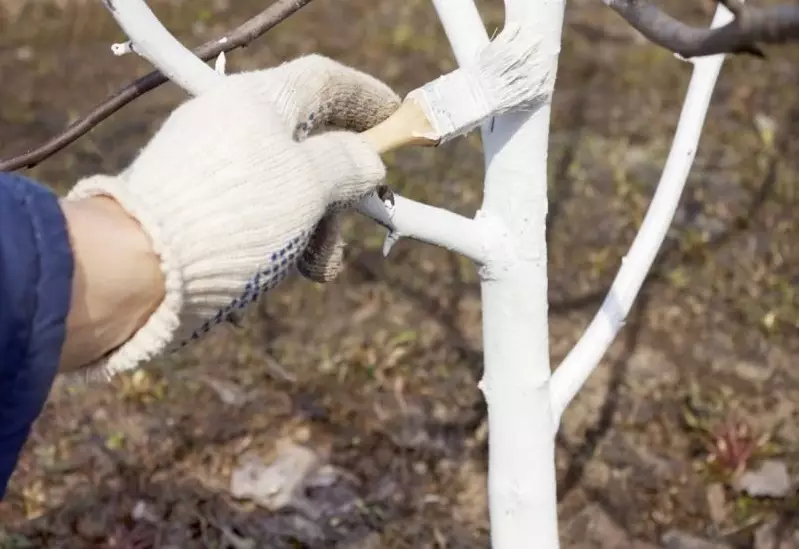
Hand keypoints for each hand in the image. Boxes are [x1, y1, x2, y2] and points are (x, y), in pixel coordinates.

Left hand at [63, 54, 399, 379]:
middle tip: (355, 222)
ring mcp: (209, 164)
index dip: (366, 98)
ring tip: (314, 267)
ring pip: (283, 187)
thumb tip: (366, 160)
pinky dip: (278, 237)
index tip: (396, 120)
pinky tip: (280, 270)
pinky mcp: (194, 203)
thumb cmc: (232, 216)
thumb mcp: (308, 185)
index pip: (323, 81)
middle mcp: (230, 124)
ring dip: (312, 226)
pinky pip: (253, 212)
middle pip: (307, 143)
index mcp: (257, 100)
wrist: (137, 268)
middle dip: (339, 189)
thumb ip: (347, 164)